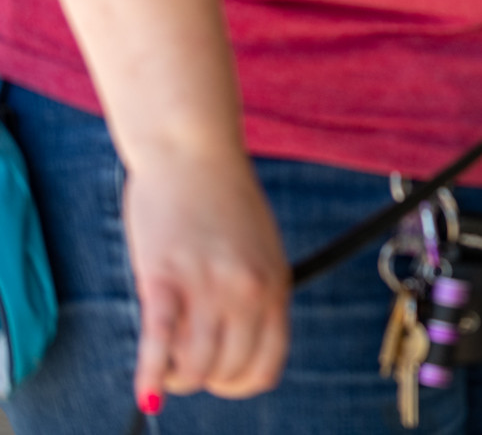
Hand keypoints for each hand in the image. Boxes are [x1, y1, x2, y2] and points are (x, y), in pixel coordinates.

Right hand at [125, 152, 289, 404]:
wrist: (193, 153)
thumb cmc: (223, 199)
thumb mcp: (260, 249)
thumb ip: (256, 294)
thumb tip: (239, 342)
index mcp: (275, 286)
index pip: (266, 365)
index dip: (239, 384)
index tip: (220, 377)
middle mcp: (247, 291)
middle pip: (228, 371)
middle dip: (204, 380)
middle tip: (185, 368)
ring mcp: (207, 286)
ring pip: (195, 367)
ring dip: (176, 378)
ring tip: (164, 367)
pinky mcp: (164, 278)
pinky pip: (159, 343)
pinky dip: (150, 373)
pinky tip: (145, 389)